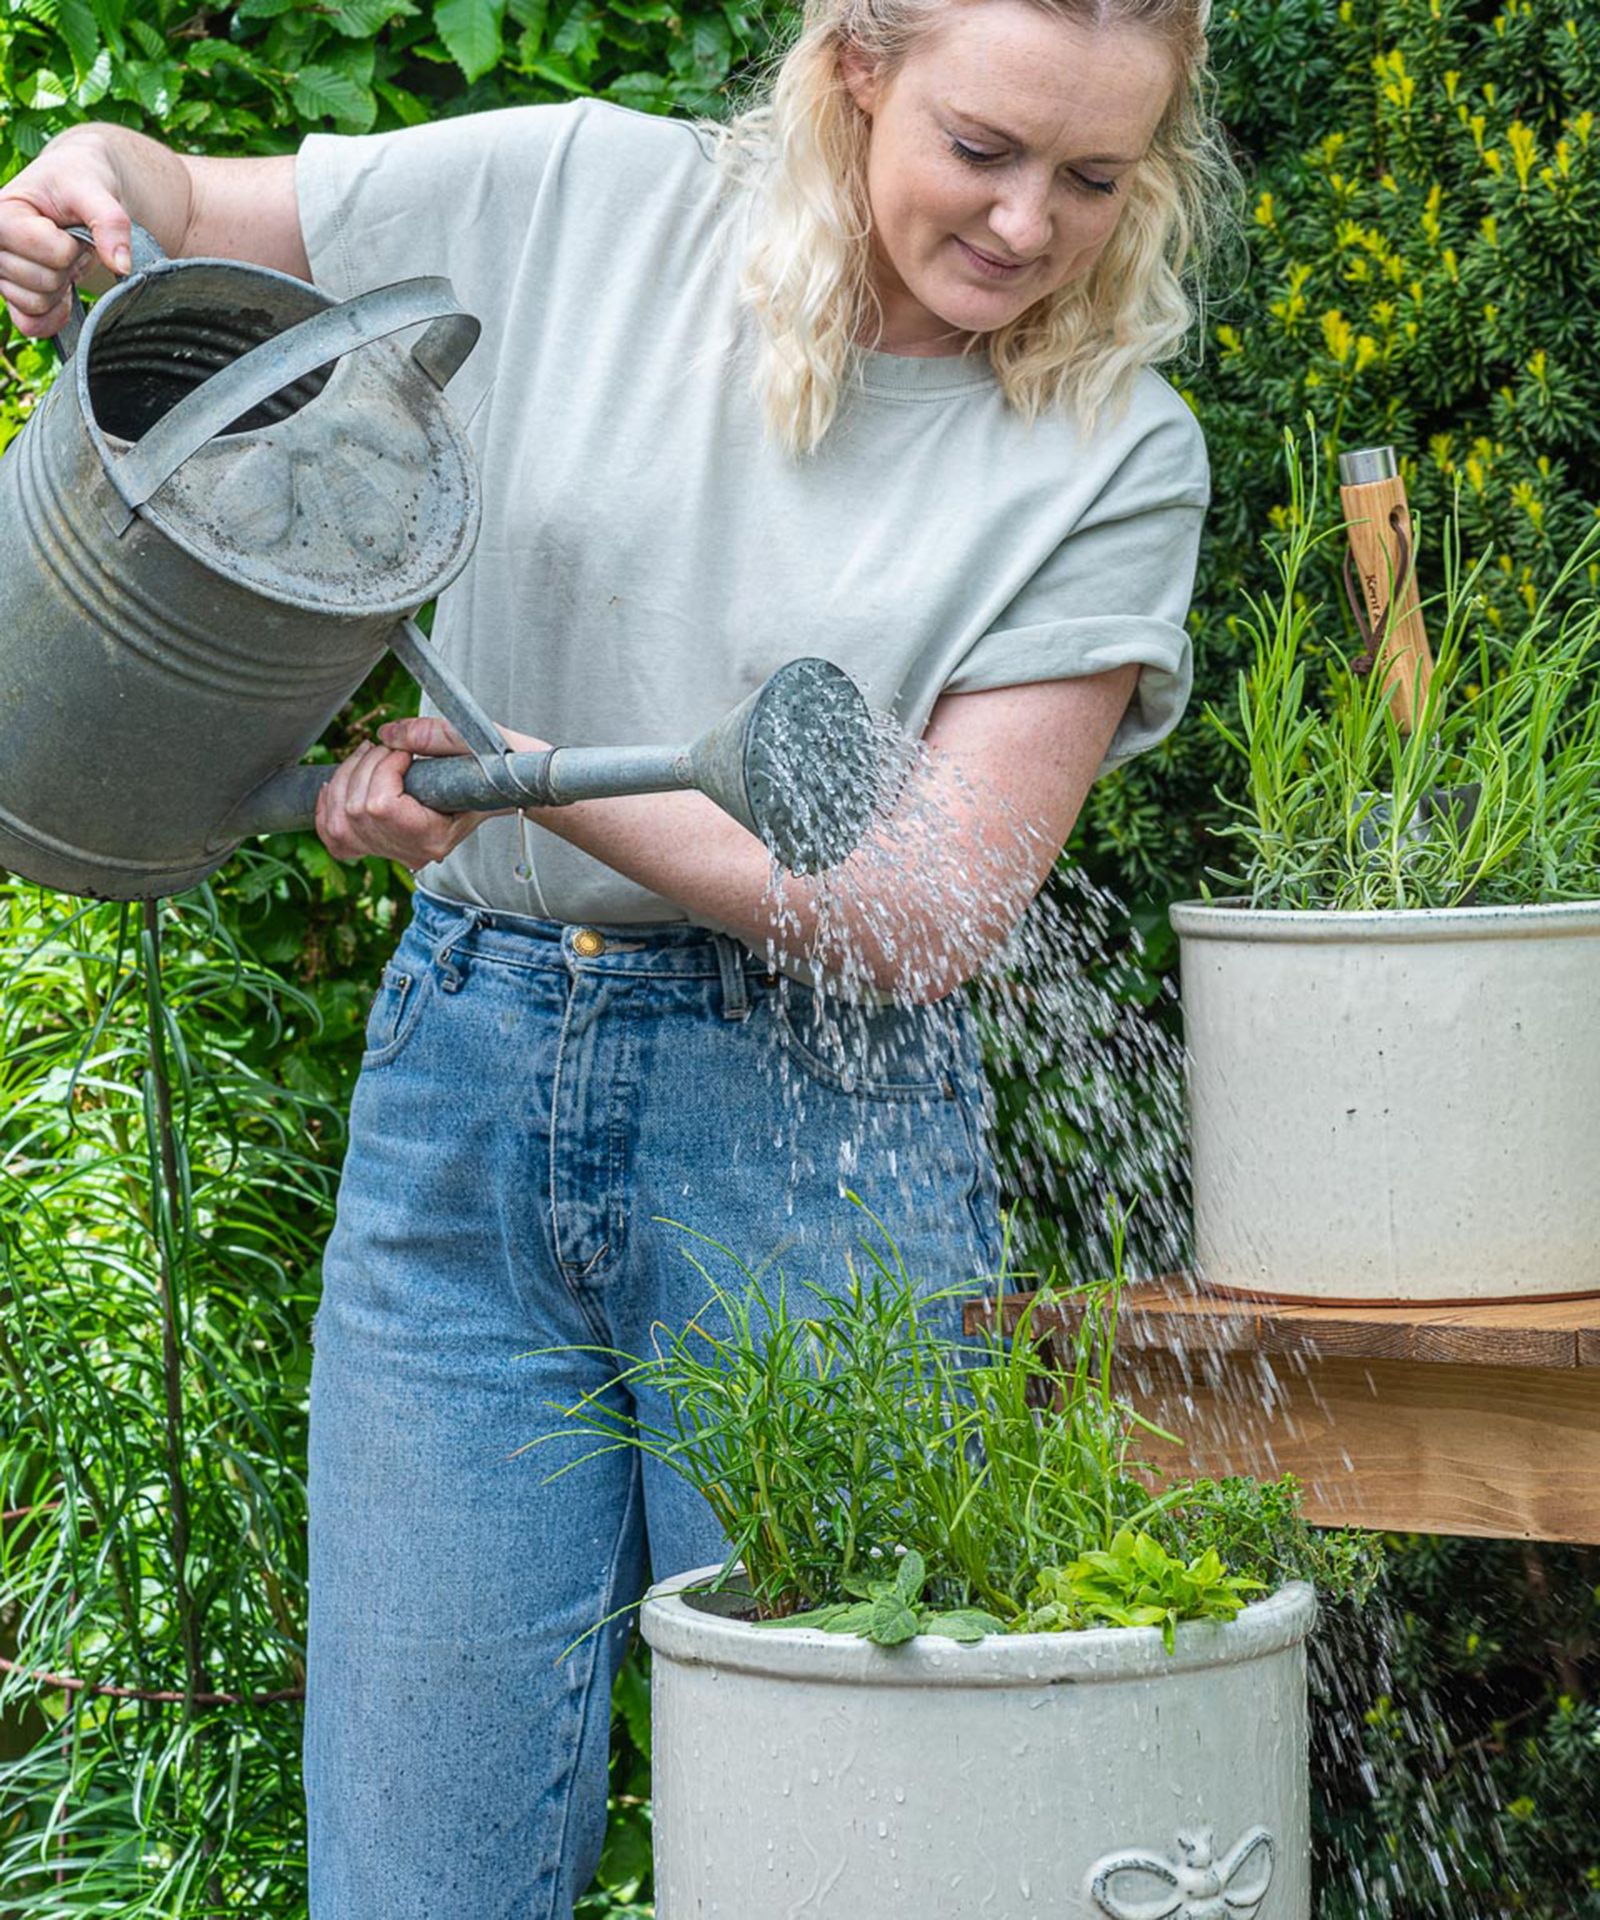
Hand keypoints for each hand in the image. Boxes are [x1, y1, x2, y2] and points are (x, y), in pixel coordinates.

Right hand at [0, 129, 132, 337]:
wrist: (76, 190)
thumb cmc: (78, 182)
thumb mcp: (95, 189)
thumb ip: (110, 222)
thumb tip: (122, 267)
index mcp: (0, 213)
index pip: (48, 251)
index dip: (70, 245)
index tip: (66, 226)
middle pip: (44, 282)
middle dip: (68, 265)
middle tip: (68, 241)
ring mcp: (0, 274)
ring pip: (38, 304)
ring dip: (62, 285)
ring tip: (62, 257)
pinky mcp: (13, 297)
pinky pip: (32, 325)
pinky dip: (55, 315)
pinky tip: (63, 292)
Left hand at [315, 732, 485, 871]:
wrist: (504, 789)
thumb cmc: (493, 766)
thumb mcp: (470, 742)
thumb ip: (430, 736)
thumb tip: (384, 736)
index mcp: (434, 837)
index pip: (381, 807)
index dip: (382, 770)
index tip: (404, 752)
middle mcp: (412, 852)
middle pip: (355, 812)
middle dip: (361, 768)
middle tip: (386, 749)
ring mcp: (395, 853)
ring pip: (339, 824)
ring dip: (343, 781)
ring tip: (367, 757)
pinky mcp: (384, 846)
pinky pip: (337, 840)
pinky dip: (328, 812)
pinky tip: (336, 786)